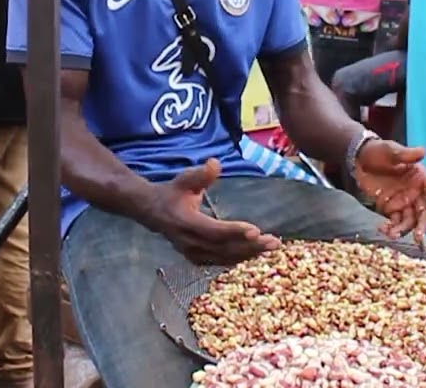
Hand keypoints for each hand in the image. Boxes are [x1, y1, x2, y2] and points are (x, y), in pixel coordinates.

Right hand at [144, 158, 280, 264]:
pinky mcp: (196, 258)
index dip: (234, 232)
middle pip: (224, 248)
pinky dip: (239, 258)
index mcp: (186, 223)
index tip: (256, 231)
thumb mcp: (184, 179)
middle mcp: (189, 242)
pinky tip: (255, 252)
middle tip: (274, 242)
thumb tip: (216, 163)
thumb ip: (201, 174)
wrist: (152, 211)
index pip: (213, 231)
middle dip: (250, 246)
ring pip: (225, 257)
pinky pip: (221, 261)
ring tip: (271, 246)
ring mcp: (192, 253)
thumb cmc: (172, 192)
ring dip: (249, 253)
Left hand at [354, 141, 425, 243]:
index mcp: (420, 177)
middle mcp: (415, 191)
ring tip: (393, 234)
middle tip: (418, 237)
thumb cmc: (376, 151)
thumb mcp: (390, 150)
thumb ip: (405, 154)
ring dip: (404, 230)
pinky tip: (383, 229)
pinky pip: (395, 222)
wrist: (357, 159)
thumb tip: (423, 152)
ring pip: (410, 220)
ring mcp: (403, 201)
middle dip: (423, 225)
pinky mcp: (391, 209)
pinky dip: (391, 228)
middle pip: (425, 211)